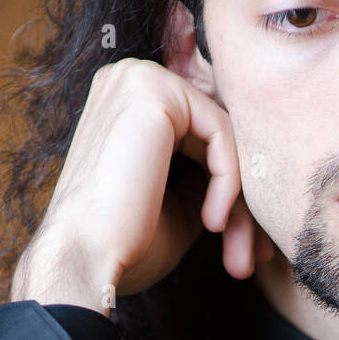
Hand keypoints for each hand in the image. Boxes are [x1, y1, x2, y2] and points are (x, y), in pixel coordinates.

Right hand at [10, 58, 272, 314]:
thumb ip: (209, 179)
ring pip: (226, 137)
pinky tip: (213, 222)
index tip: (249, 246)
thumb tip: (253, 178)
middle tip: (254, 256)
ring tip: (239, 254)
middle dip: (246, 204)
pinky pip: (221, 132)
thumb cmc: (123, 244)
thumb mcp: (180, 209)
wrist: (84, 260)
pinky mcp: (154, 90)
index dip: (235, 194)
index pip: (207, 140)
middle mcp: (134, 80)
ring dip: (242, 202)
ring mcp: (142, 79)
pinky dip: (229, 182)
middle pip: (220, 138)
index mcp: (133, 105)